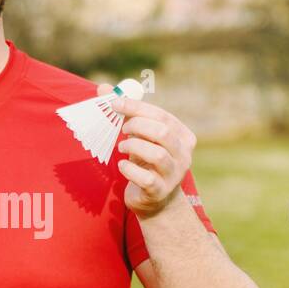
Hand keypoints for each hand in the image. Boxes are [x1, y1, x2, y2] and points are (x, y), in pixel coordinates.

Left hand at [109, 89, 197, 217]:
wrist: (154, 200)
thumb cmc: (146, 161)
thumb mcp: (140, 136)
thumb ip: (125, 112)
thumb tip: (104, 87)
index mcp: (183, 136)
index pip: (163, 116)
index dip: (138, 108)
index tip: (116, 103)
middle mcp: (184, 155)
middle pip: (163, 132)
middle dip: (137, 126)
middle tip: (123, 130)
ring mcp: (174, 175)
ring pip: (157, 155)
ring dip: (134, 147)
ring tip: (122, 147)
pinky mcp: (160, 191)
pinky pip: (146, 178)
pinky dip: (130, 169)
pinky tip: (123, 166)